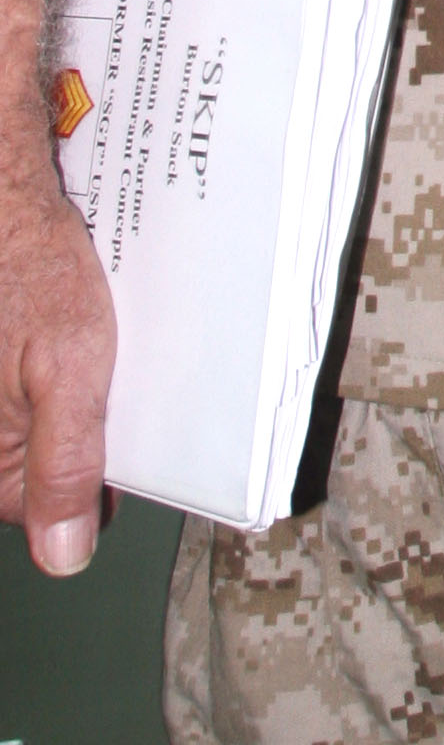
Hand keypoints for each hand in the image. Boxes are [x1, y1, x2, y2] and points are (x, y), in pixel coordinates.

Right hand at [0, 137, 114, 572]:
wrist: (0, 187)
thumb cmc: (23, 262)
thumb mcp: (62, 368)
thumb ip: (64, 462)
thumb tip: (63, 557)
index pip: (51, 506)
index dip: (99, 472)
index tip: (131, 430)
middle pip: (38, 459)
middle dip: (80, 425)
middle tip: (113, 374)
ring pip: (32, 416)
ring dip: (68, 387)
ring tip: (94, 341)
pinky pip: (22, 379)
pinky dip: (51, 358)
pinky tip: (74, 320)